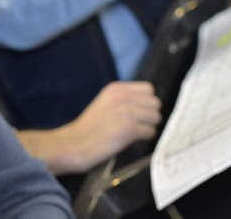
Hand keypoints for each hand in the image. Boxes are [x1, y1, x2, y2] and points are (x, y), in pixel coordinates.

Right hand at [17, 81, 160, 173]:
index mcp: (116, 89)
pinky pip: (151, 132)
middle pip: (155, 103)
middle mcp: (123, 97)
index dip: (146, 102)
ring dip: (149, 126)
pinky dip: (144, 138)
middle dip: (150, 115)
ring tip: (135, 132)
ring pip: (156, 117)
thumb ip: (124, 100)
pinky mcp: (130, 129)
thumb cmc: (89, 127)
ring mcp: (127, 112)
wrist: (75, 142)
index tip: (138, 111)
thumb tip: (147, 106)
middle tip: (138, 124)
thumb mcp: (105, 103)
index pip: (148, 88)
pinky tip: (132, 140)